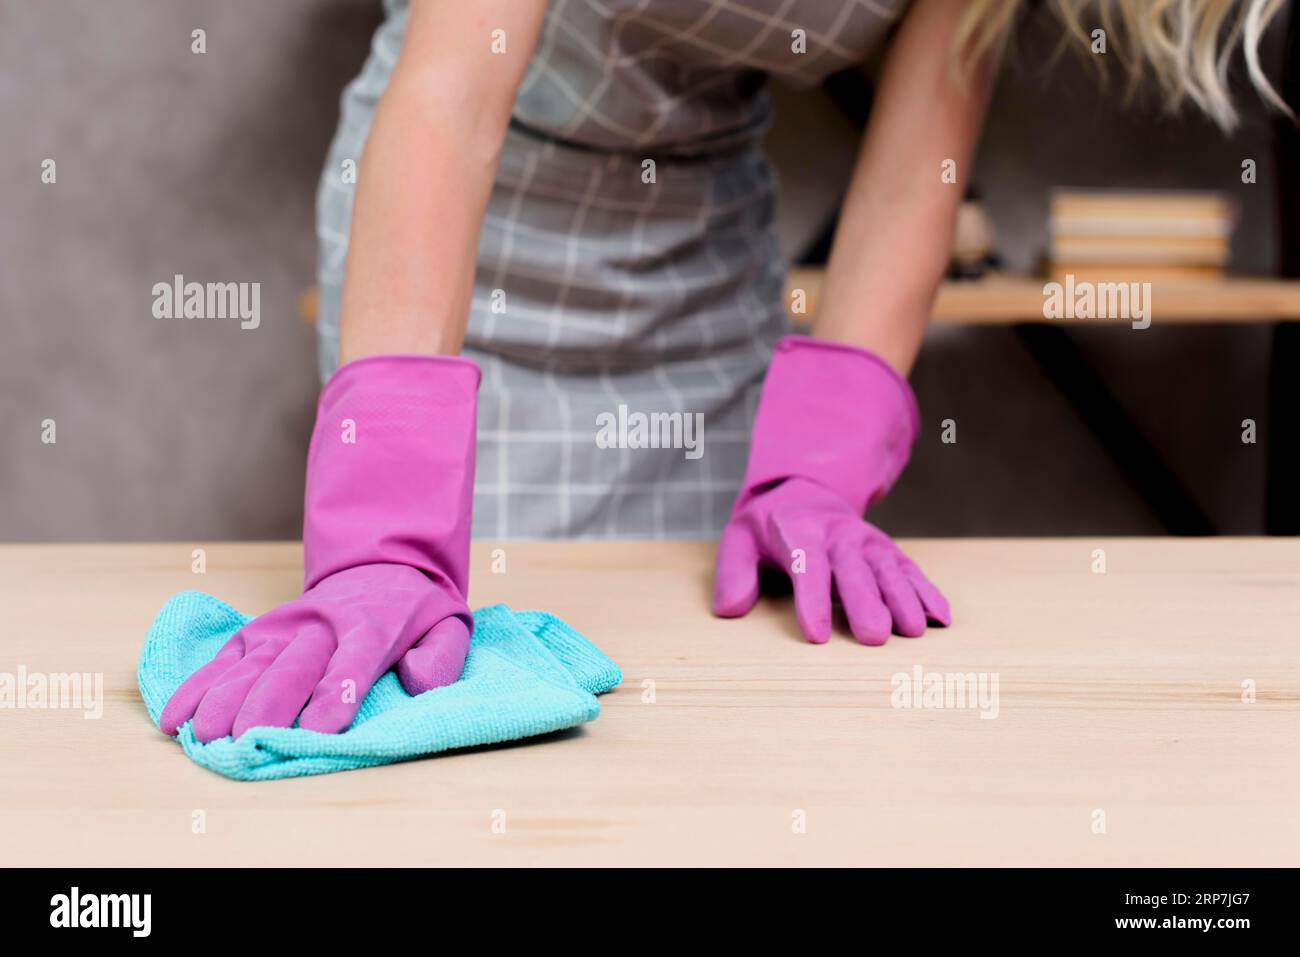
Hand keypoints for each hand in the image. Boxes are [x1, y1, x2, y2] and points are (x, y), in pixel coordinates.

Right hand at [160, 565, 469, 739]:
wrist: (380, 566)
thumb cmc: (415, 611)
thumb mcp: (448, 626)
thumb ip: (441, 656)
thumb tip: (418, 681)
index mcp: (372, 628)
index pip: (353, 664)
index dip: (336, 696)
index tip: (319, 730)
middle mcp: (322, 626)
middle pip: (292, 669)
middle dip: (268, 706)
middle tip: (246, 742)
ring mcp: (284, 627)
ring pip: (251, 664)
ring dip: (225, 699)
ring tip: (204, 735)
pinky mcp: (259, 632)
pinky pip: (225, 658)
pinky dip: (199, 685)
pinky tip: (176, 714)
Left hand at [713, 335, 950, 643]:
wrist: (804, 494)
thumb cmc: (767, 528)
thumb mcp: (739, 539)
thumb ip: (733, 573)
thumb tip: (730, 610)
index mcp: (798, 530)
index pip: (806, 564)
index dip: (812, 599)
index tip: (817, 635)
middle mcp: (838, 535)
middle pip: (853, 571)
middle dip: (865, 603)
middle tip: (874, 638)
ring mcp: (867, 542)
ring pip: (887, 570)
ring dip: (903, 599)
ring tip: (914, 632)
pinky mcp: (887, 551)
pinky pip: (909, 570)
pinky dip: (927, 591)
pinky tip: (941, 617)